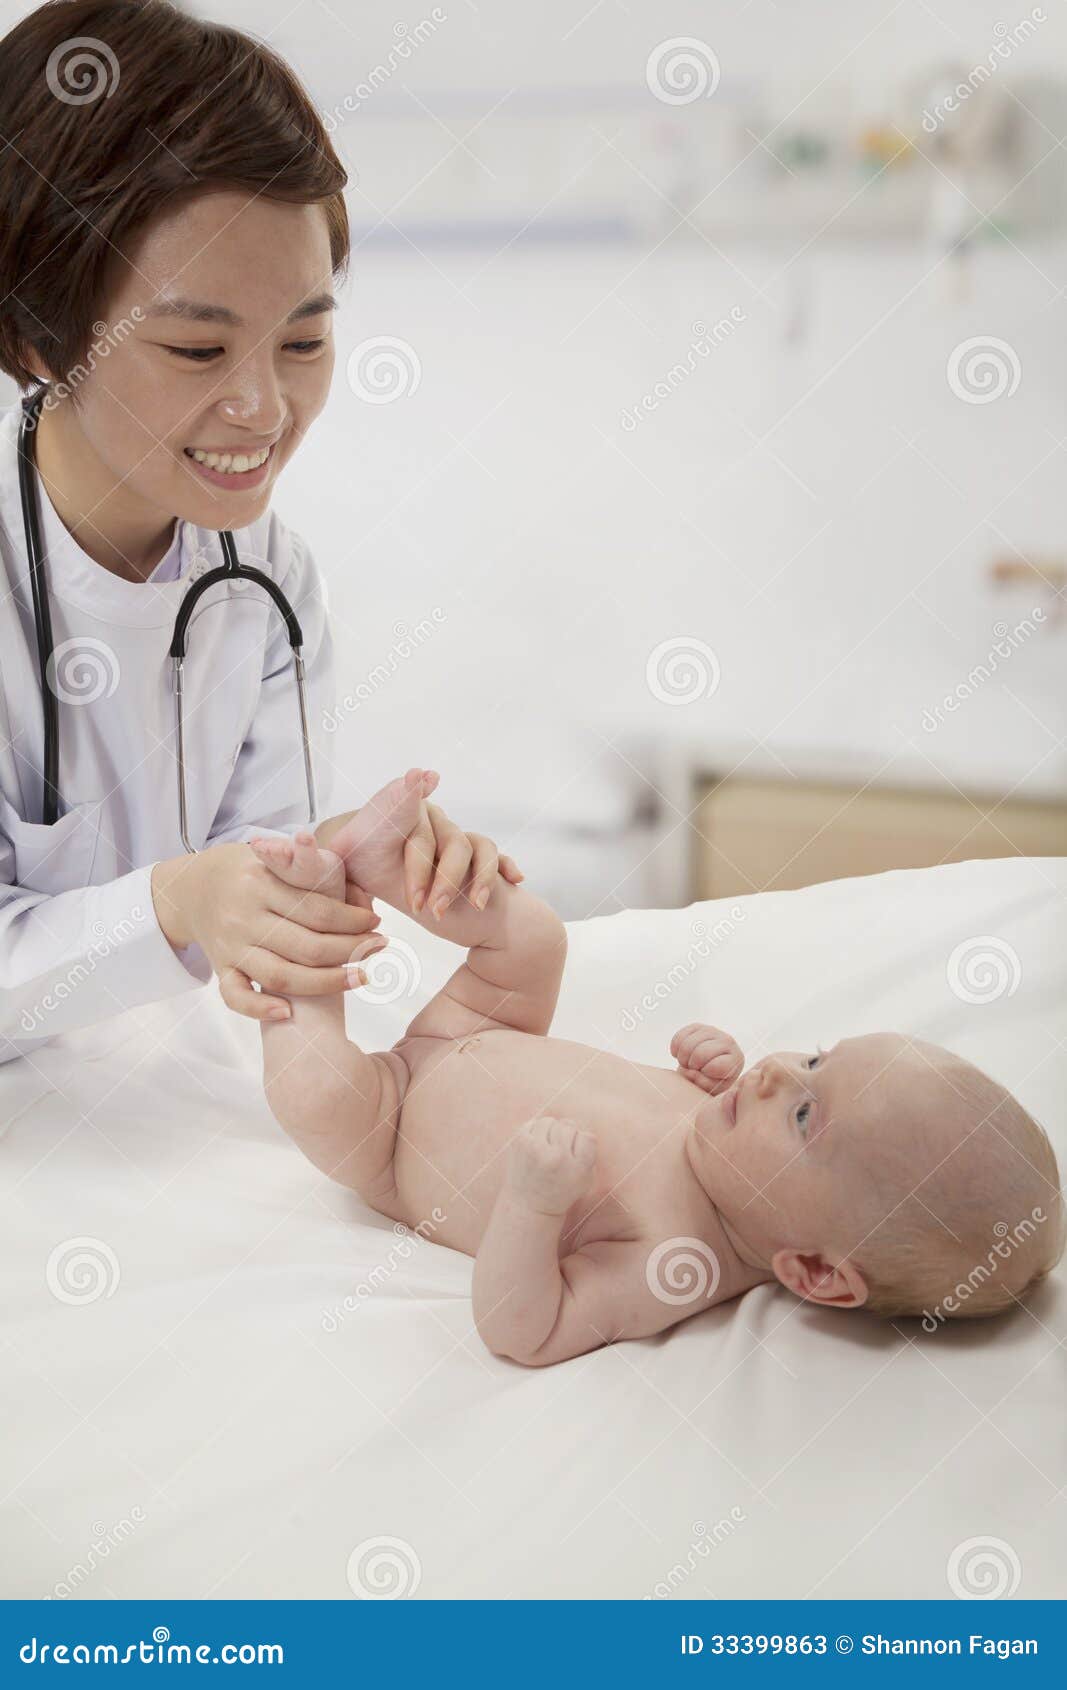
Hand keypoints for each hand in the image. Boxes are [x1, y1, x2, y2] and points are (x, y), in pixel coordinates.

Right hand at [151, 840, 381, 1022]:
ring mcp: (231, 947)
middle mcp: (244, 917)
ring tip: (360, 976)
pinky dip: (260, 1009)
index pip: (317, 910)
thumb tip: (339, 872)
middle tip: (378, 947)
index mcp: (260, 884)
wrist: (191, 888)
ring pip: (281, 976)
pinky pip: (236, 997)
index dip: (353, 920)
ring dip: (327, 983)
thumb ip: (304, 864)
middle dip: (351, 950)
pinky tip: (289, 1012)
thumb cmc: (246, 872)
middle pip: (307, 946)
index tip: (376, 922)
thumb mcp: (271, 855)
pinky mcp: (221, 969)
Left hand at [358, 793, 522, 919]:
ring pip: (475, 849)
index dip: (410, 792)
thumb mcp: (346, 861)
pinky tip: (512, 880)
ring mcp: (454, 837)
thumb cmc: (363, 866)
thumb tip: (346, 849)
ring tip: (457, 910)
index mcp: (398, 812)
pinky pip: (494, 857)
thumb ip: (329, 856)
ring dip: (470, 881)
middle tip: (421, 907)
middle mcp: (431, 819)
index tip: (422, 778)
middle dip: (436, 877)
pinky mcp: (473, 859)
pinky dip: (502, 868)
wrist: (380, 876)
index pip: (405, 802)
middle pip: (447, 841)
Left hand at [506, 1116, 596, 1215]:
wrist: (529, 1206)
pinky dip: (535, 1132)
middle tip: (559, 1153)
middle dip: (566, 1136)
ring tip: (547, 1147)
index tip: (574, 1155)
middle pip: (569, 1125)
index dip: (582, 1143)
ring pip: (550, 1121)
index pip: (588, 1137)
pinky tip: (535, 1146)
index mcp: (578, 1168)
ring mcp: (537, 1149)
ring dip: (551, 1131)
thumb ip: (589, 1152)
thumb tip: (581, 1125)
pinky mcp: (520, 1143)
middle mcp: (558, 1157)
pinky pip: (533, 1123)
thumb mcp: (585, 1179)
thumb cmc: (561, 1191)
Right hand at [670, 1024, 743, 1093]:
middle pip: (700, 1053)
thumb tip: (691, 1072)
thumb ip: (703, 1084)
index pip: (717, 1066)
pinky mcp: (698, 1027)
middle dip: (691, 1065)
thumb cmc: (712, 1081)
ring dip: (682, 1057)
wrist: (706, 1069)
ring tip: (688, 1063)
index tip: (704, 1075)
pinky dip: (676, 1048)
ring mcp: (713, 1032)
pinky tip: (681, 1054)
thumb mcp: (711, 1089)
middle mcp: (728, 1042)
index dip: (704, 1073)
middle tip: (692, 1069)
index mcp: (735, 1060)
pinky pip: (680, 1036)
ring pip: (688, 1043)